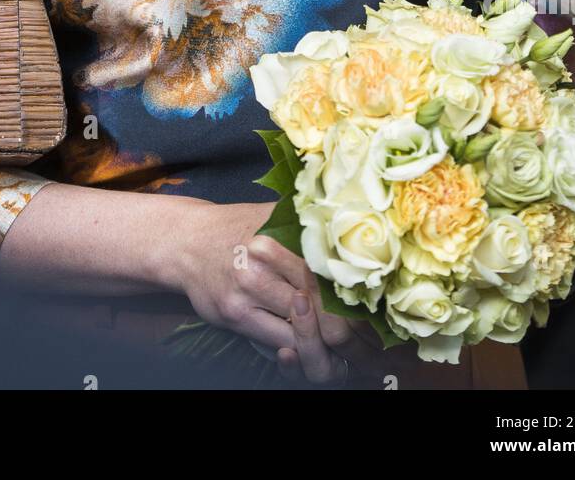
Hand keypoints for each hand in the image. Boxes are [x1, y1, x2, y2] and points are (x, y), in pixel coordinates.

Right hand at [171, 201, 388, 385]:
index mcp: (287, 229)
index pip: (338, 272)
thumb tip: (366, 233)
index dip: (365, 300)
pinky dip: (301, 350)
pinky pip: (278, 341)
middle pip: (326, 304)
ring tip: (356, 359)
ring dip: (332, 348)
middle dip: (355, 334)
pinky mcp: (235, 313)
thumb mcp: (277, 215)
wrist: (188, 241)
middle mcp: (269, 255)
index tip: (386, 319)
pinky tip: (316, 353)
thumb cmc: (241, 229)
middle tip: (377, 350)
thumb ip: (314, 225)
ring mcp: (250, 286)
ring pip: (304, 328)